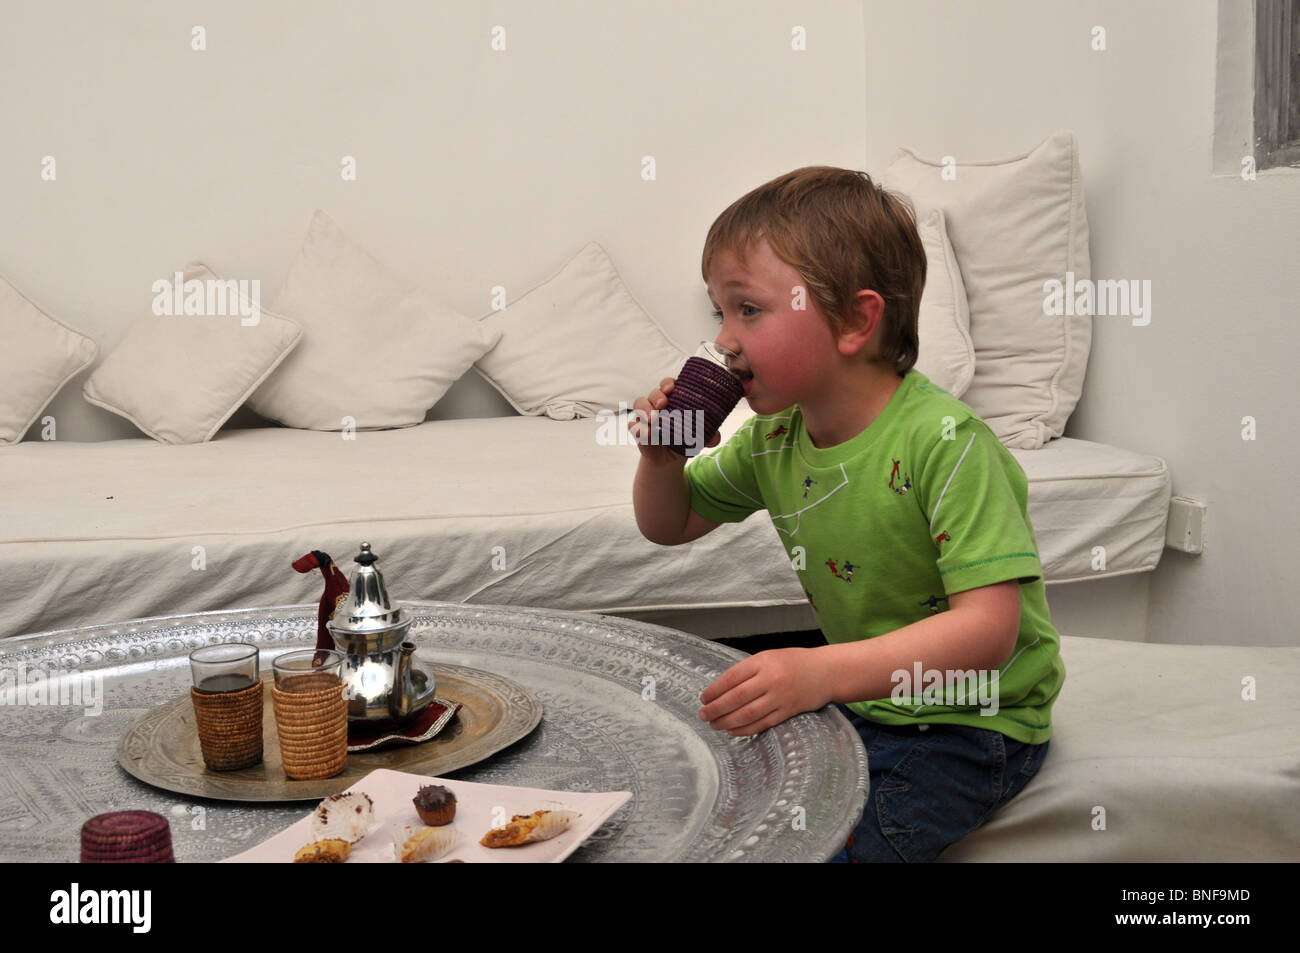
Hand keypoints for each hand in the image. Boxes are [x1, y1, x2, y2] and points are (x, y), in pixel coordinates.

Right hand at [630, 377, 720, 465]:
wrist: (671, 459)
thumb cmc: (685, 440)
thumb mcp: (699, 437)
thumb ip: (710, 435)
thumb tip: (715, 437)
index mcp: (673, 400)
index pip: (668, 385)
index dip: (668, 384)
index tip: (671, 388)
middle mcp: (658, 405)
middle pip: (654, 393)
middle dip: (656, 396)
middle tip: (662, 404)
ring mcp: (646, 416)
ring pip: (640, 404)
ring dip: (645, 409)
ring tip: (652, 419)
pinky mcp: (638, 430)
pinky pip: (632, 425)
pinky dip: (636, 427)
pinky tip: (643, 432)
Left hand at [698, 647, 831, 736]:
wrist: (826, 672)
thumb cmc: (795, 663)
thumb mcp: (770, 657)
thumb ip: (749, 670)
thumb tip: (721, 690)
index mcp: (763, 661)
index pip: (731, 678)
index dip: (714, 690)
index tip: (703, 699)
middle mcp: (771, 679)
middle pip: (736, 697)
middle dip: (716, 708)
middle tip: (703, 715)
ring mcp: (780, 697)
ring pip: (747, 713)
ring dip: (727, 721)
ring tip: (714, 724)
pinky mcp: (788, 711)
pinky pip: (762, 723)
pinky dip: (745, 729)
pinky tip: (733, 730)